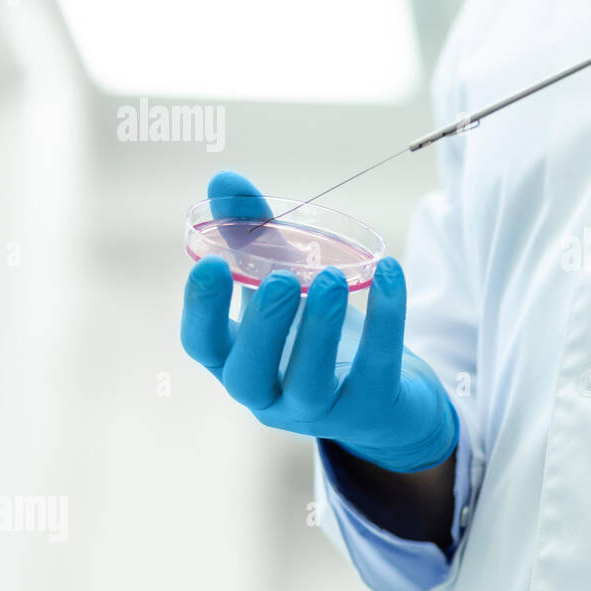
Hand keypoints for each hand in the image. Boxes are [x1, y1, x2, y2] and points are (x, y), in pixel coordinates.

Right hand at [180, 172, 456, 471]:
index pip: (202, 344)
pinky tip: (390, 273)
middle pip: (248, 374)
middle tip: (281, 278)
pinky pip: (376, 366)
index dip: (200, 308)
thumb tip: (224, 179)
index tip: (210, 264)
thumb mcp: (286, 281)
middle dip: (262, 325)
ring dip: (318, 328)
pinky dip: (385, 319)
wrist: (390, 397)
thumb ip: (254, 233)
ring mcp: (318, 411)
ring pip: (308, 382)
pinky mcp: (370, 409)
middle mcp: (268, 395)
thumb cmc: (320, 335)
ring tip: (330, 278)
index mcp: (237, 360)